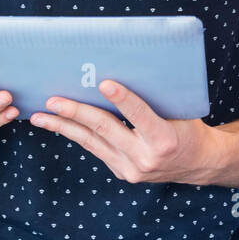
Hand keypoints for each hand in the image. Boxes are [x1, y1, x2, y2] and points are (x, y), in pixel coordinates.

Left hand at [29, 80, 215, 184]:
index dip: (123, 99)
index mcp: (164, 139)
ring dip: (63, 126)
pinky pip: (94, 148)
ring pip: (91, 142)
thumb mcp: (181, 110)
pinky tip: (57, 123)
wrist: (198, 163)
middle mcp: (145, 158)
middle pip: (105, 129)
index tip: (105, 83)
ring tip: (40, 115)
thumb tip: (126, 66)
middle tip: (53, 100)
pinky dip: (75, 134)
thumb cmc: (189, 127)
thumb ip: (156, 96)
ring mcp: (130, 169)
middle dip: (76, 112)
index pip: (140, 115)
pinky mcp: (121, 172)